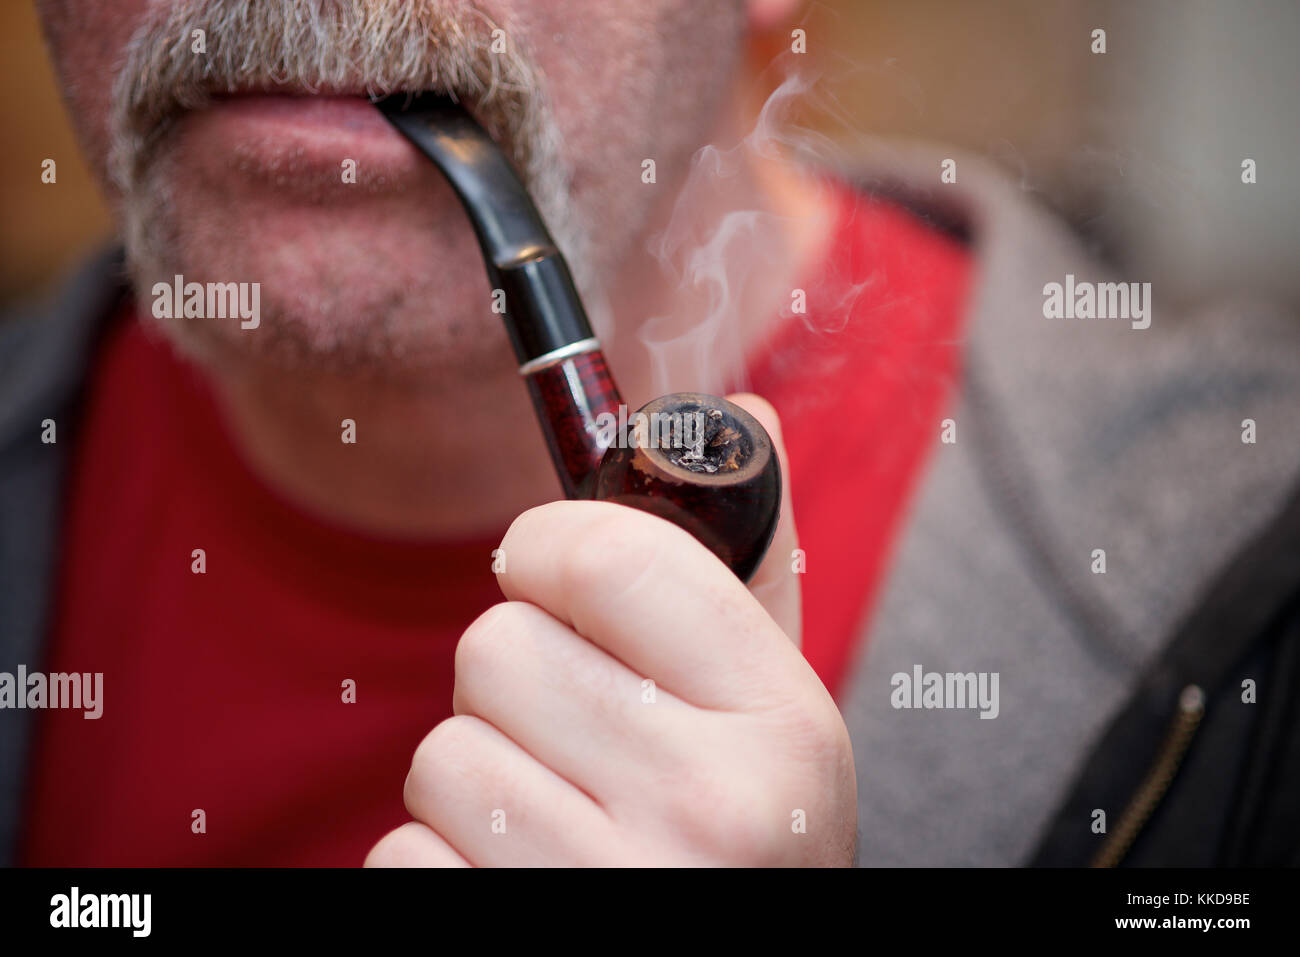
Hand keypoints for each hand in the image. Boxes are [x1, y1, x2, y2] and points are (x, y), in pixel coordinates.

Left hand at [365, 395, 856, 865]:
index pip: (605, 555)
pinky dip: (442, 864)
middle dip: (521, 682)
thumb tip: (748, 418)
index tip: (549, 568)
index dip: (551, 546)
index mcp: (780, 726)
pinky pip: (401, 852)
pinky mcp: (500, 941)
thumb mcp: (778, 723)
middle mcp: (704, 811)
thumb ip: (752, 575)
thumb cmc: (744, 848)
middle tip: (578, 739)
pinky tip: (521, 884)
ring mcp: (599, 890)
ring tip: (560, 823)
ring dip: (483, 776)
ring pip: (442, 750)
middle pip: (499, 646)